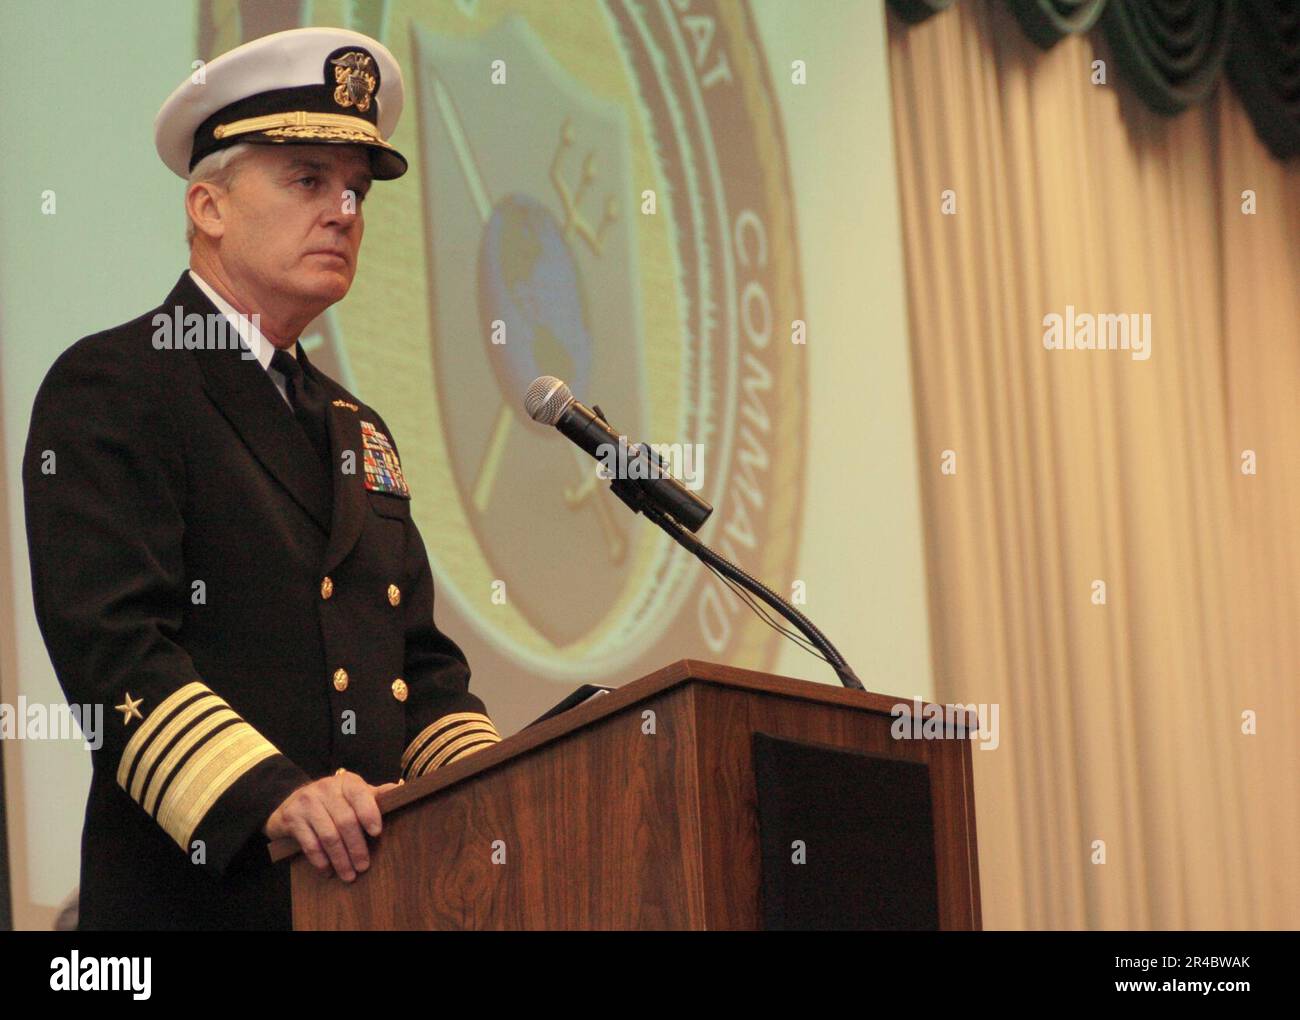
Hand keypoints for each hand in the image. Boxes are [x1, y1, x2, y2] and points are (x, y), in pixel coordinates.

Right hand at [263, 771, 400, 880]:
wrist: (292, 803)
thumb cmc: (334, 801)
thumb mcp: (354, 795)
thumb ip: (376, 796)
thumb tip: (402, 792)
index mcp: (347, 781)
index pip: (359, 794)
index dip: (369, 813)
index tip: (377, 832)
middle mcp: (326, 787)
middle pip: (345, 820)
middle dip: (356, 847)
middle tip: (364, 866)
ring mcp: (307, 801)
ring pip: (328, 835)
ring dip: (341, 859)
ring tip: (349, 875)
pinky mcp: (292, 817)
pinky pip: (310, 844)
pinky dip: (321, 861)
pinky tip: (329, 871)